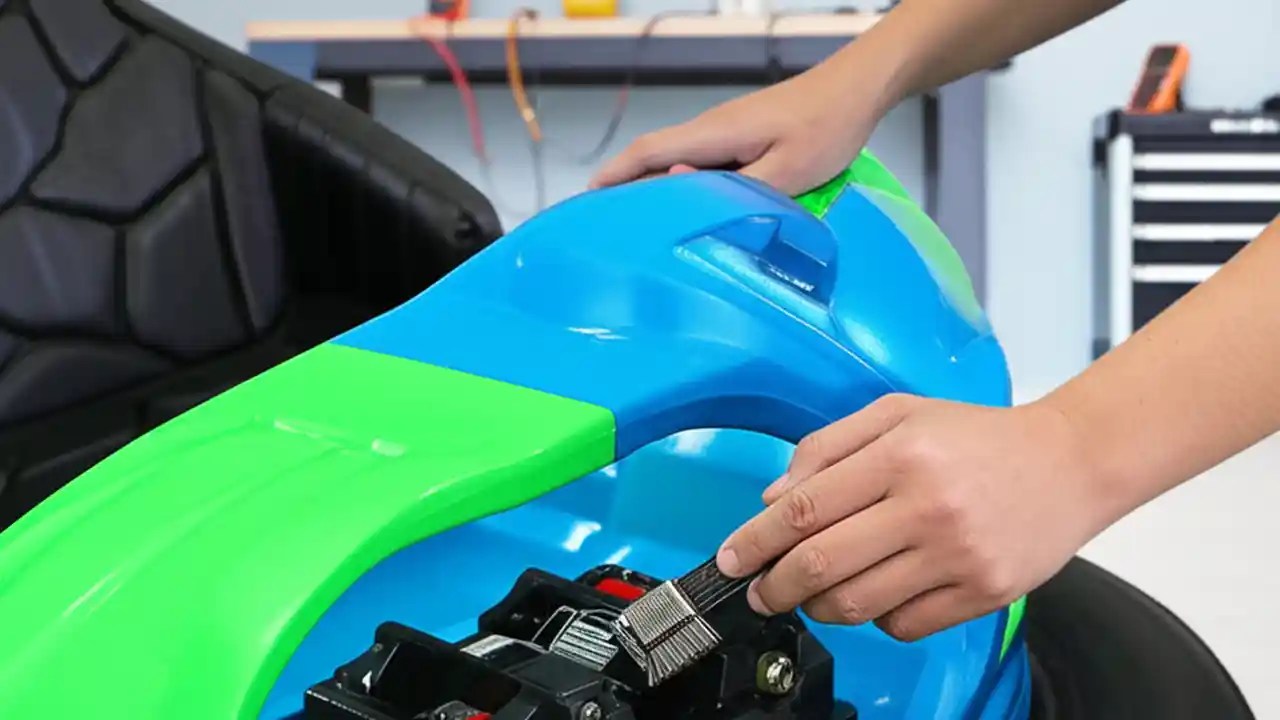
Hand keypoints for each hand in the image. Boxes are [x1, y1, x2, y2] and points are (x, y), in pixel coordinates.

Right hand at [588, 55, 895, 194]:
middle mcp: (711, 129)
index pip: (649, 152)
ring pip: (678, 160)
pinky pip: (701, 161)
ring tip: (641, 222)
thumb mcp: (787, 172)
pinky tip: (689, 206)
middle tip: (608, 223)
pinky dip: (684, 182)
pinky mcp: (742, 136)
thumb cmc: (825, 129)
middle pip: (655, 156)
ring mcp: (726, 131)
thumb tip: (685, 190)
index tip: (589, 199)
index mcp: (715, 134)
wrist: (855, 91)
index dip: (615, 175)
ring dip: (655, 185)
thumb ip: (737, 188)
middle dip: (625, 184)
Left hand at [714, 393, 1120, 641]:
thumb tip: (772, 499)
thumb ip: (827, 446)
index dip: (756, 541)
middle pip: (821, 563)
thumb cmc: (977, 436)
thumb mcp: (898, 413)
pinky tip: (875, 596)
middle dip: (773, 586)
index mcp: (901, 454)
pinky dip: (876, 619)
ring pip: (857, 603)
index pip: (804, 508)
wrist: (1071, 462)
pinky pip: (905, 624)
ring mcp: (958, 554)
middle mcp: (927, 506)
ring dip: (818, 607)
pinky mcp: (985, 592)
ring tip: (811, 595)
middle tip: (759, 591)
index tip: (731, 559)